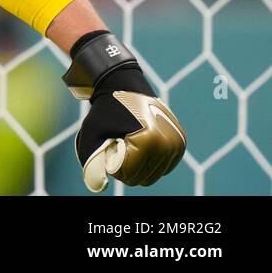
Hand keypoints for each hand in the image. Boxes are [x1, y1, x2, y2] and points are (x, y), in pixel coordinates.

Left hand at [74, 65, 186, 191]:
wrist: (123, 86)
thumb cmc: (104, 111)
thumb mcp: (92, 136)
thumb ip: (92, 164)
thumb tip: (99, 187)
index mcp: (149, 141)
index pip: (128, 175)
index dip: (113, 165)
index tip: (110, 145)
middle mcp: (169, 143)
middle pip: (143, 178)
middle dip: (126, 167)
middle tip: (118, 145)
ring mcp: (178, 143)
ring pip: (154, 175)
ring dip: (138, 165)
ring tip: (129, 145)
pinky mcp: (181, 142)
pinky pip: (163, 167)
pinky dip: (150, 162)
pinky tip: (141, 146)